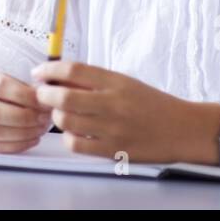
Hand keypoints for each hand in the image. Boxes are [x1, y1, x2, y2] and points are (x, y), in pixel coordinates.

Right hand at [0, 70, 53, 152]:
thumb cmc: (17, 93)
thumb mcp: (24, 81)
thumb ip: (37, 85)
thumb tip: (53, 90)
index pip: (0, 86)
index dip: (24, 94)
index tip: (43, 100)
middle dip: (23, 117)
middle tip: (44, 118)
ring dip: (22, 132)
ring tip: (41, 128)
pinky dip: (19, 144)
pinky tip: (34, 138)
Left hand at [31, 60, 219, 163]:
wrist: (181, 129)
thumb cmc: (152, 104)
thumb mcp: (125, 83)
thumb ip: (95, 80)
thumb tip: (58, 76)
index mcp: (116, 81)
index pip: (73, 70)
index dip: (49, 70)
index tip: (38, 73)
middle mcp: (113, 103)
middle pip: (64, 96)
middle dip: (45, 95)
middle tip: (42, 95)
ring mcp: (112, 128)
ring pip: (66, 121)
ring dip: (56, 117)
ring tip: (60, 114)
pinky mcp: (113, 150)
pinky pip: (77, 144)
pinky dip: (68, 137)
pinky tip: (74, 132)